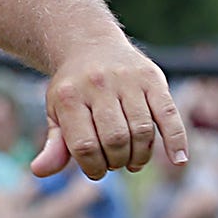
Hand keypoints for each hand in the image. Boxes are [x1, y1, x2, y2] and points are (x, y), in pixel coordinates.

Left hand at [30, 42, 186, 179]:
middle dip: (116, 161)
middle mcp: (98, 85)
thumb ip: (54, 144)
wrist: (89, 45)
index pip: (84, 145)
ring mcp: (127, 81)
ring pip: (141, 129)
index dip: (93, 167)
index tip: (96, 171)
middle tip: (116, 164)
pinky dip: (176, 140)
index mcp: (69, 97)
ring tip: (133, 162)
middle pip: (115, 139)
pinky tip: (177, 161)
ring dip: (140, 155)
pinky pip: (169, 114)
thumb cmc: (72, 89)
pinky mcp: (153, 78)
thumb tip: (39, 172)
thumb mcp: (56, 113)